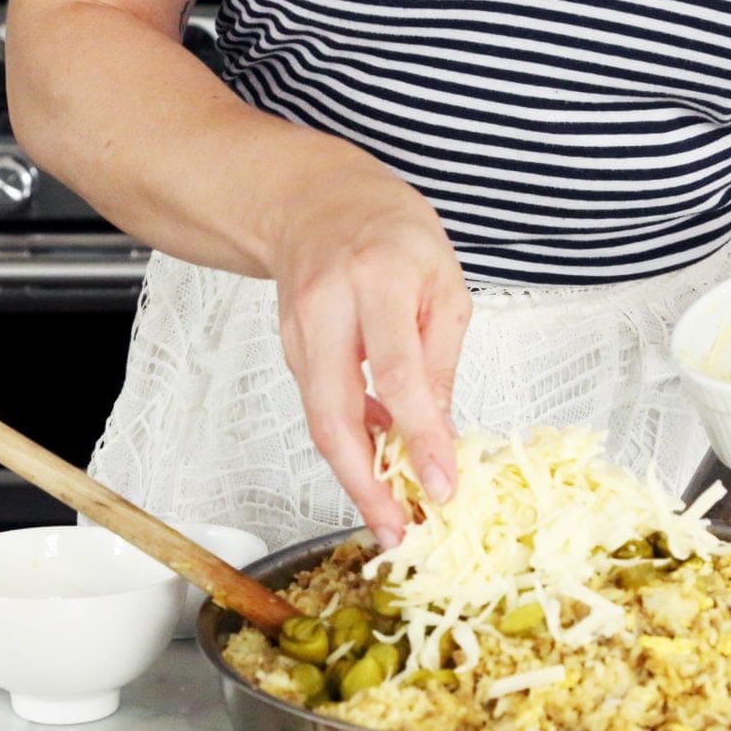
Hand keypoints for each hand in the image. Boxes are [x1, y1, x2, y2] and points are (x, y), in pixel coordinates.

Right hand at [268, 168, 471, 545]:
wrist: (314, 200)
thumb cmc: (391, 232)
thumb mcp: (442, 282)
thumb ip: (440, 358)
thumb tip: (440, 435)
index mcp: (379, 279)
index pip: (399, 373)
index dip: (419, 436)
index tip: (441, 484)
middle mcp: (328, 308)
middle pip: (335, 414)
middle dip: (365, 485)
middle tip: (396, 531)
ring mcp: (298, 332)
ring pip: (321, 421)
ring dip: (356, 476)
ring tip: (393, 515)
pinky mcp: (288, 351)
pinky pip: (320, 408)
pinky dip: (350, 441)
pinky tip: (379, 459)